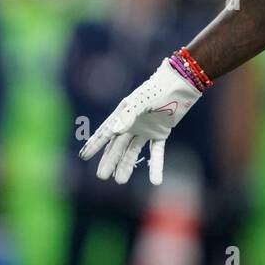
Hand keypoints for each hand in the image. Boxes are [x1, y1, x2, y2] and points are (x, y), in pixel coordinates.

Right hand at [79, 58, 200, 184]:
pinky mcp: (161, 133)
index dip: (95, 144)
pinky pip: (156, 152)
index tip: (84, 156)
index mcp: (123, 114)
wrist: (180, 84)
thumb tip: (113, 131)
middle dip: (109, 161)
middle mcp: (132, 123)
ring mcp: (146, 129)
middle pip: (117, 146)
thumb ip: (128, 117)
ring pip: (132, 151)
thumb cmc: (158, 89)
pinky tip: (156, 181)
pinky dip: (156, 166)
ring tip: (120, 181)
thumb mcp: (142, 102)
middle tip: (102, 176)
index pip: (106, 132)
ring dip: (126, 165)